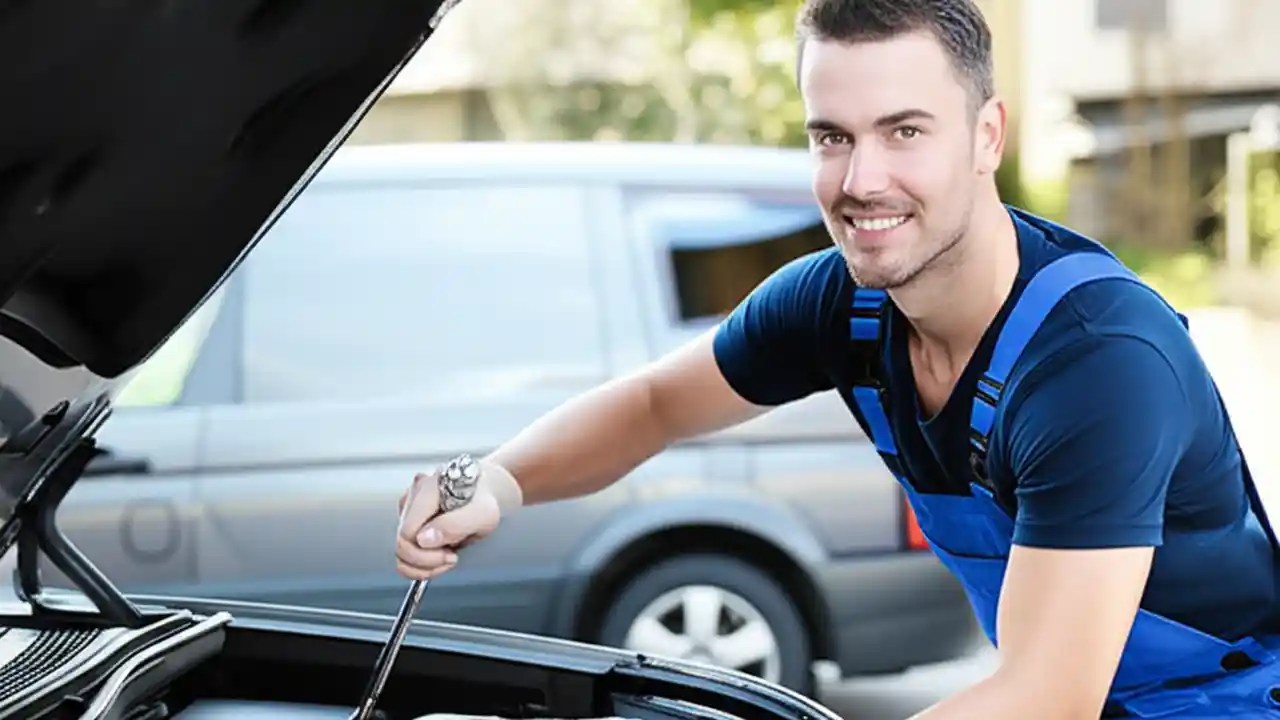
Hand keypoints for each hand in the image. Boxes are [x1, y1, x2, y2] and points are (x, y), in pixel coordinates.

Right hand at [395, 458, 521, 579]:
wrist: (486, 490)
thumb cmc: (485, 500)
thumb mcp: (482, 515)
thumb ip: (454, 525)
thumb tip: (423, 539)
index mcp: (428, 489)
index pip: (407, 533)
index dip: (425, 554)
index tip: (450, 556)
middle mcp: (413, 495)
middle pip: (401, 544)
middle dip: (426, 562)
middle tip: (450, 558)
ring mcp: (409, 506)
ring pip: (401, 549)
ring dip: (423, 564)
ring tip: (446, 557)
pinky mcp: (410, 518)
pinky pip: (406, 547)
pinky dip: (421, 560)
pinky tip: (439, 554)